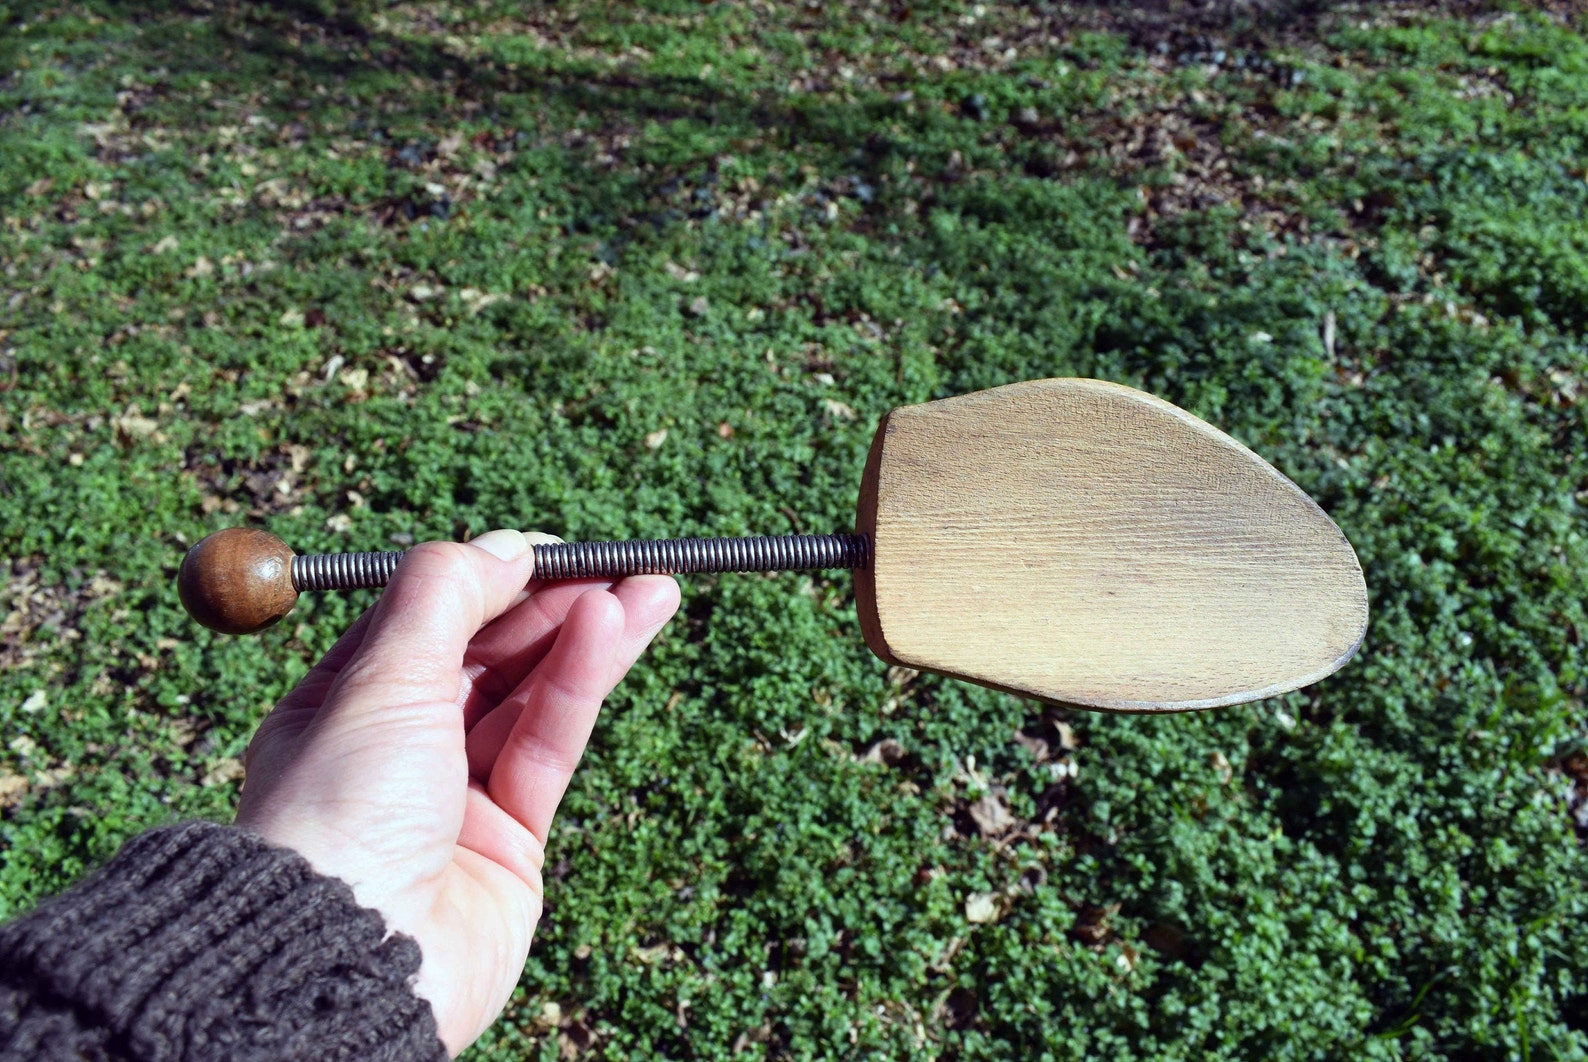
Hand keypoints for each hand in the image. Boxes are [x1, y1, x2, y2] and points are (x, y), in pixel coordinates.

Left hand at [234, 530, 679, 1054]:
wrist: (353, 960)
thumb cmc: (341, 815)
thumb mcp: (381, 679)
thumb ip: (443, 598)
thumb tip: (503, 546)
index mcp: (340, 707)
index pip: (425, 621)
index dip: (488, 579)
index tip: (548, 548)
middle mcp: (397, 750)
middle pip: (487, 656)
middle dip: (555, 604)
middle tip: (620, 560)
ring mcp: (456, 797)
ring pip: (531, 698)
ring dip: (588, 638)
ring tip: (651, 587)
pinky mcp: (511, 842)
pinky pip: (549, 747)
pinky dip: (581, 687)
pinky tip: (613, 632)